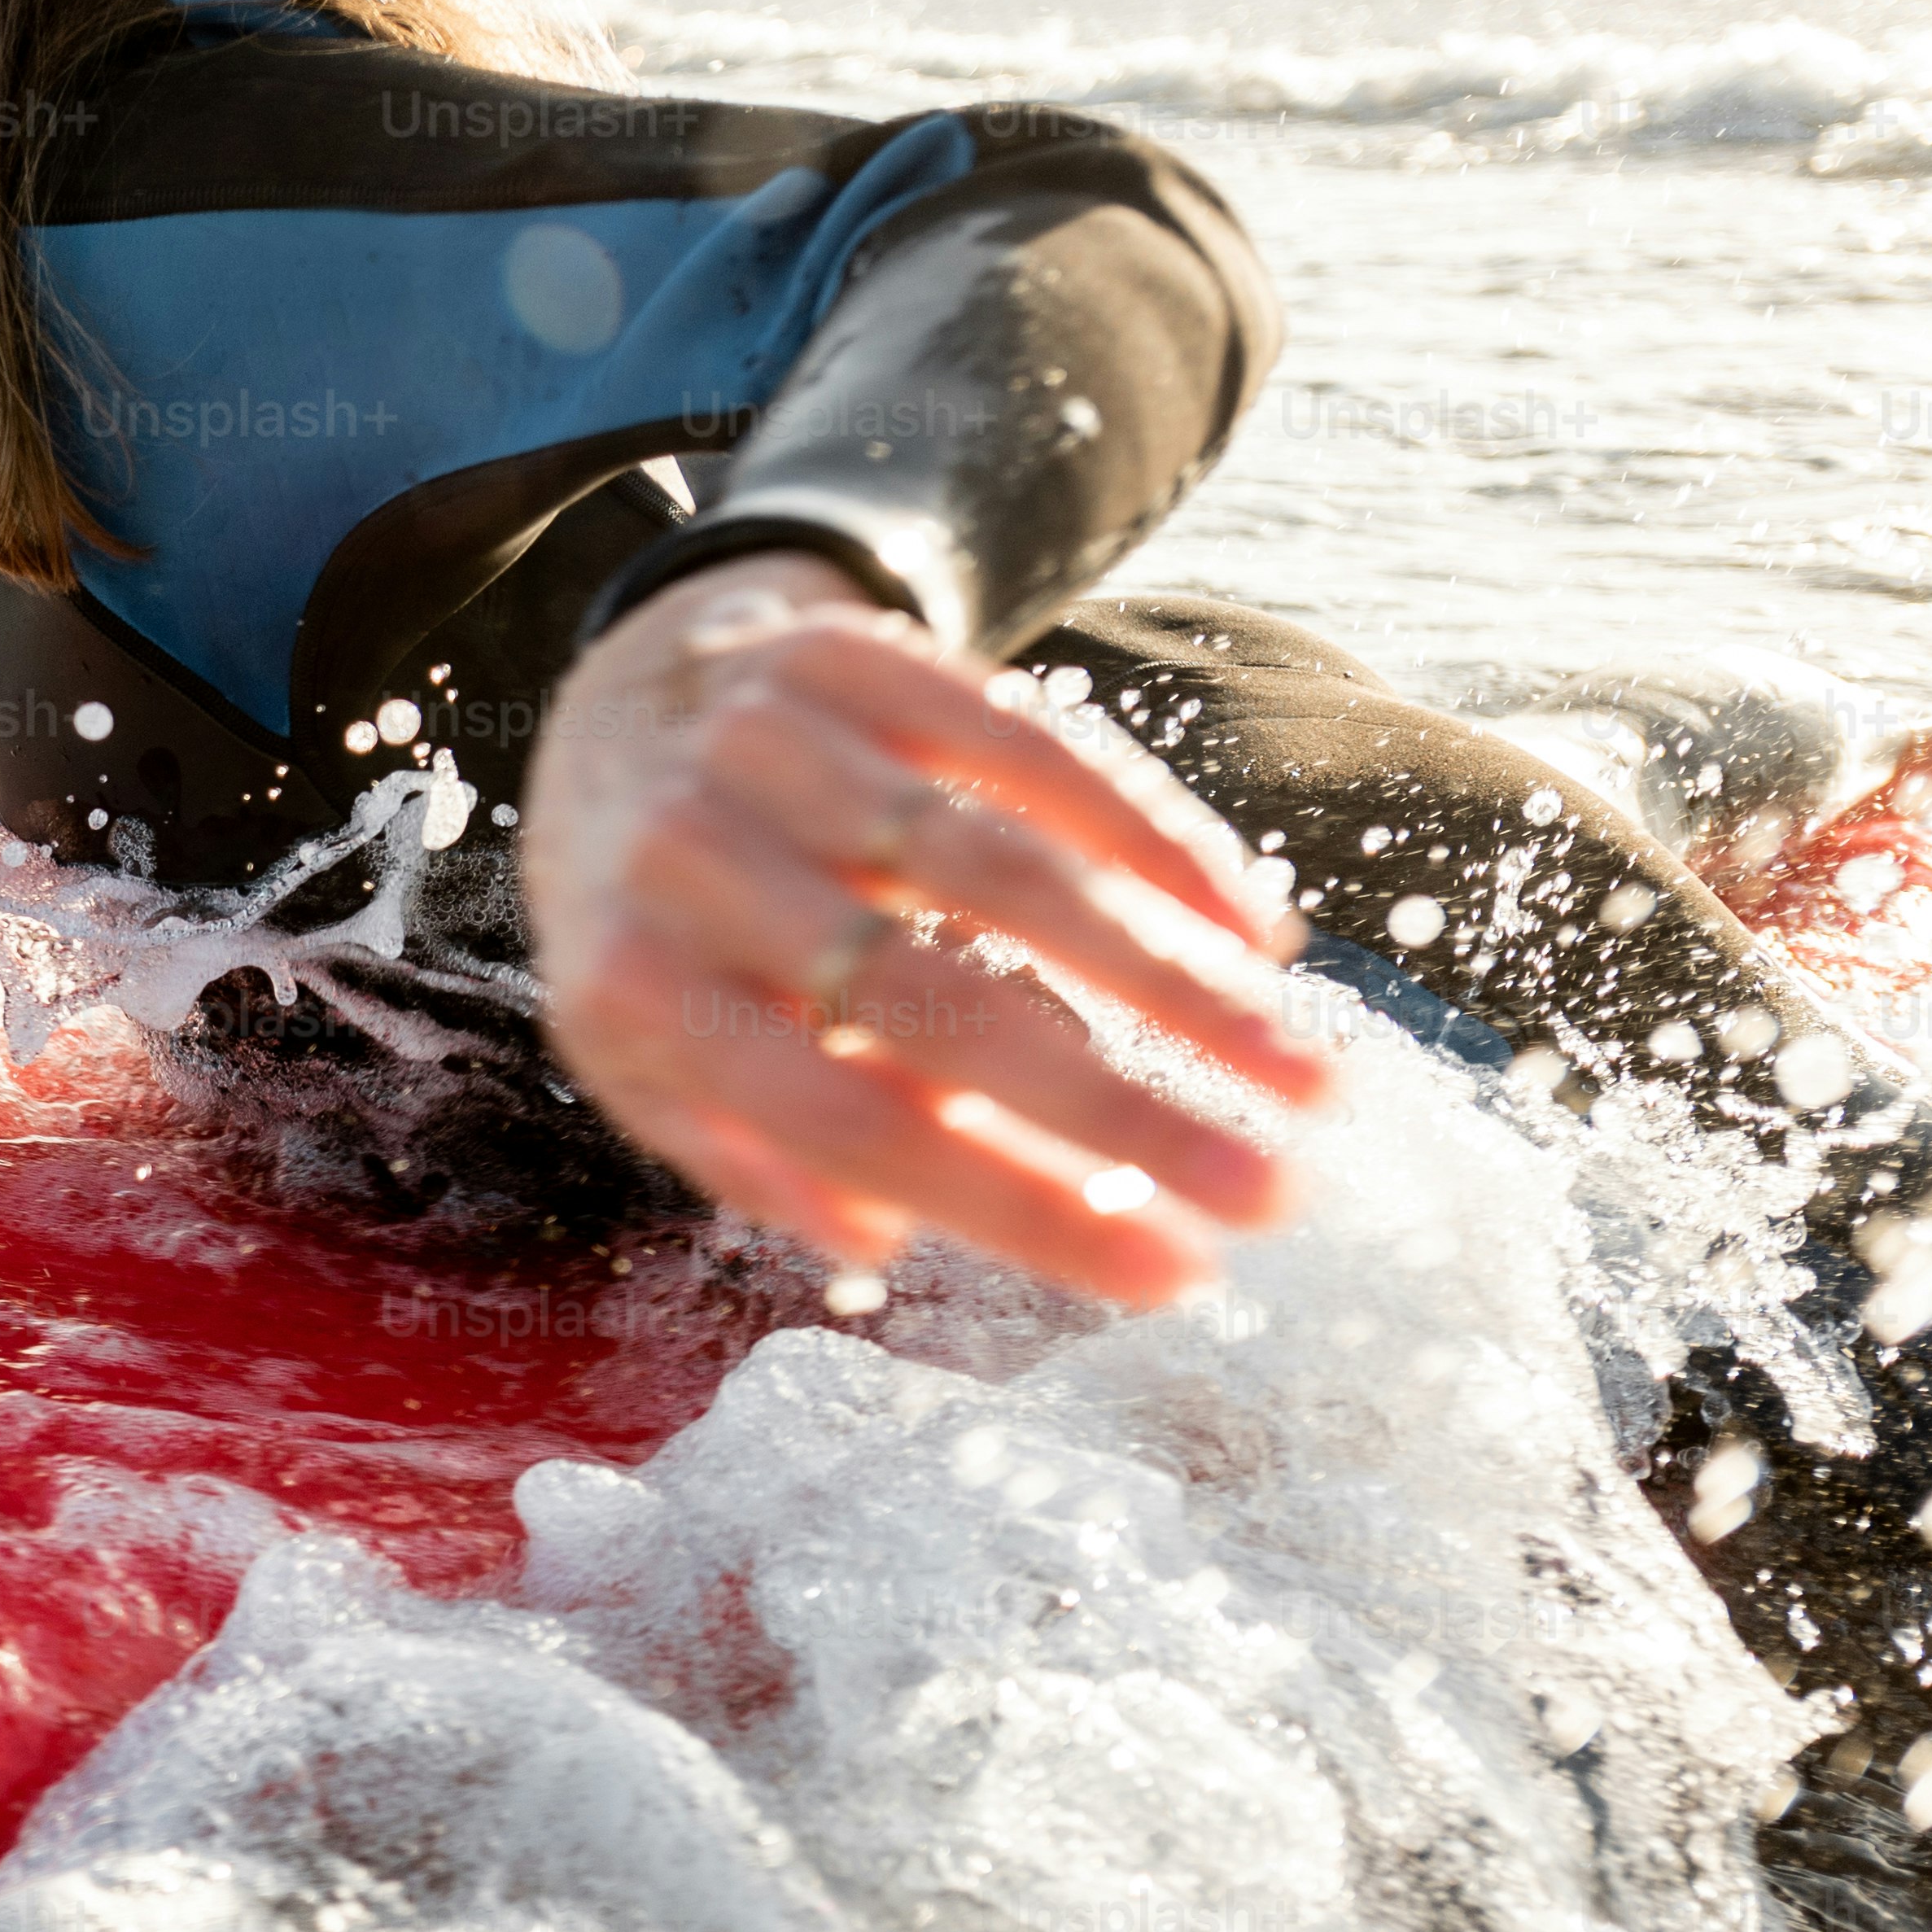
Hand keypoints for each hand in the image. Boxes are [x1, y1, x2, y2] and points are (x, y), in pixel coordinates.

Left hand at [516, 554, 1331, 1304]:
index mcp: (634, 988)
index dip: (1015, 1202)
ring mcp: (772, 743)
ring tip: (1310, 1074)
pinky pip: (1030, 746)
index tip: (1170, 1276)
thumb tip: (877, 1244)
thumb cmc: (667, 933)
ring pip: (1005, 869)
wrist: (621, 710)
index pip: (844, 1120)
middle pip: (937, 1002)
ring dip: (1177, 980)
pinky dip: (1153, 840)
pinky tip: (1254, 932)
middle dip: (1123, 1110)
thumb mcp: (653, 1059)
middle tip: (1278, 1193)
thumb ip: (753, 1149)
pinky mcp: (856, 655)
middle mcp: (688, 857)